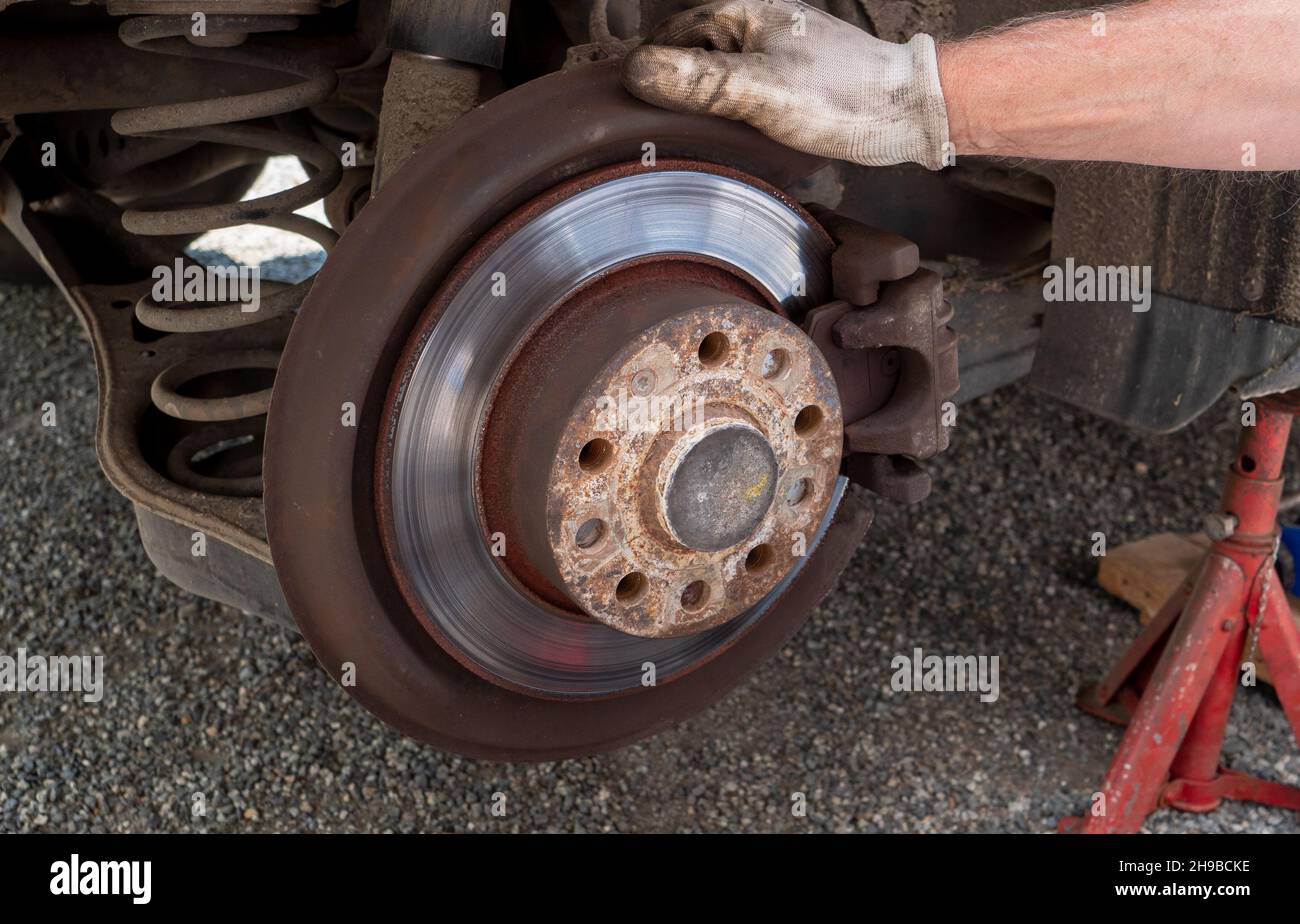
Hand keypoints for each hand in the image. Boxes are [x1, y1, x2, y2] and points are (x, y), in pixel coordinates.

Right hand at [622, 0, 950, 168]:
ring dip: (698, 106)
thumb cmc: (843, 95)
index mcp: (744, 12)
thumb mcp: (758, 91)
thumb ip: (697, 82)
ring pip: (711, 77)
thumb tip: (637, 72)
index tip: (631, 106)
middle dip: (671, 88)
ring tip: (690, 137)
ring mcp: (770, 54)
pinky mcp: (785, 82)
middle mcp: (755, 26)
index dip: (647, 69)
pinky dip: (723, 115)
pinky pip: (736, 94)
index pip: (669, 34)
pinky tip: (725, 138)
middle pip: (688, 55)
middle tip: (657, 130)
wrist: (903, 114)